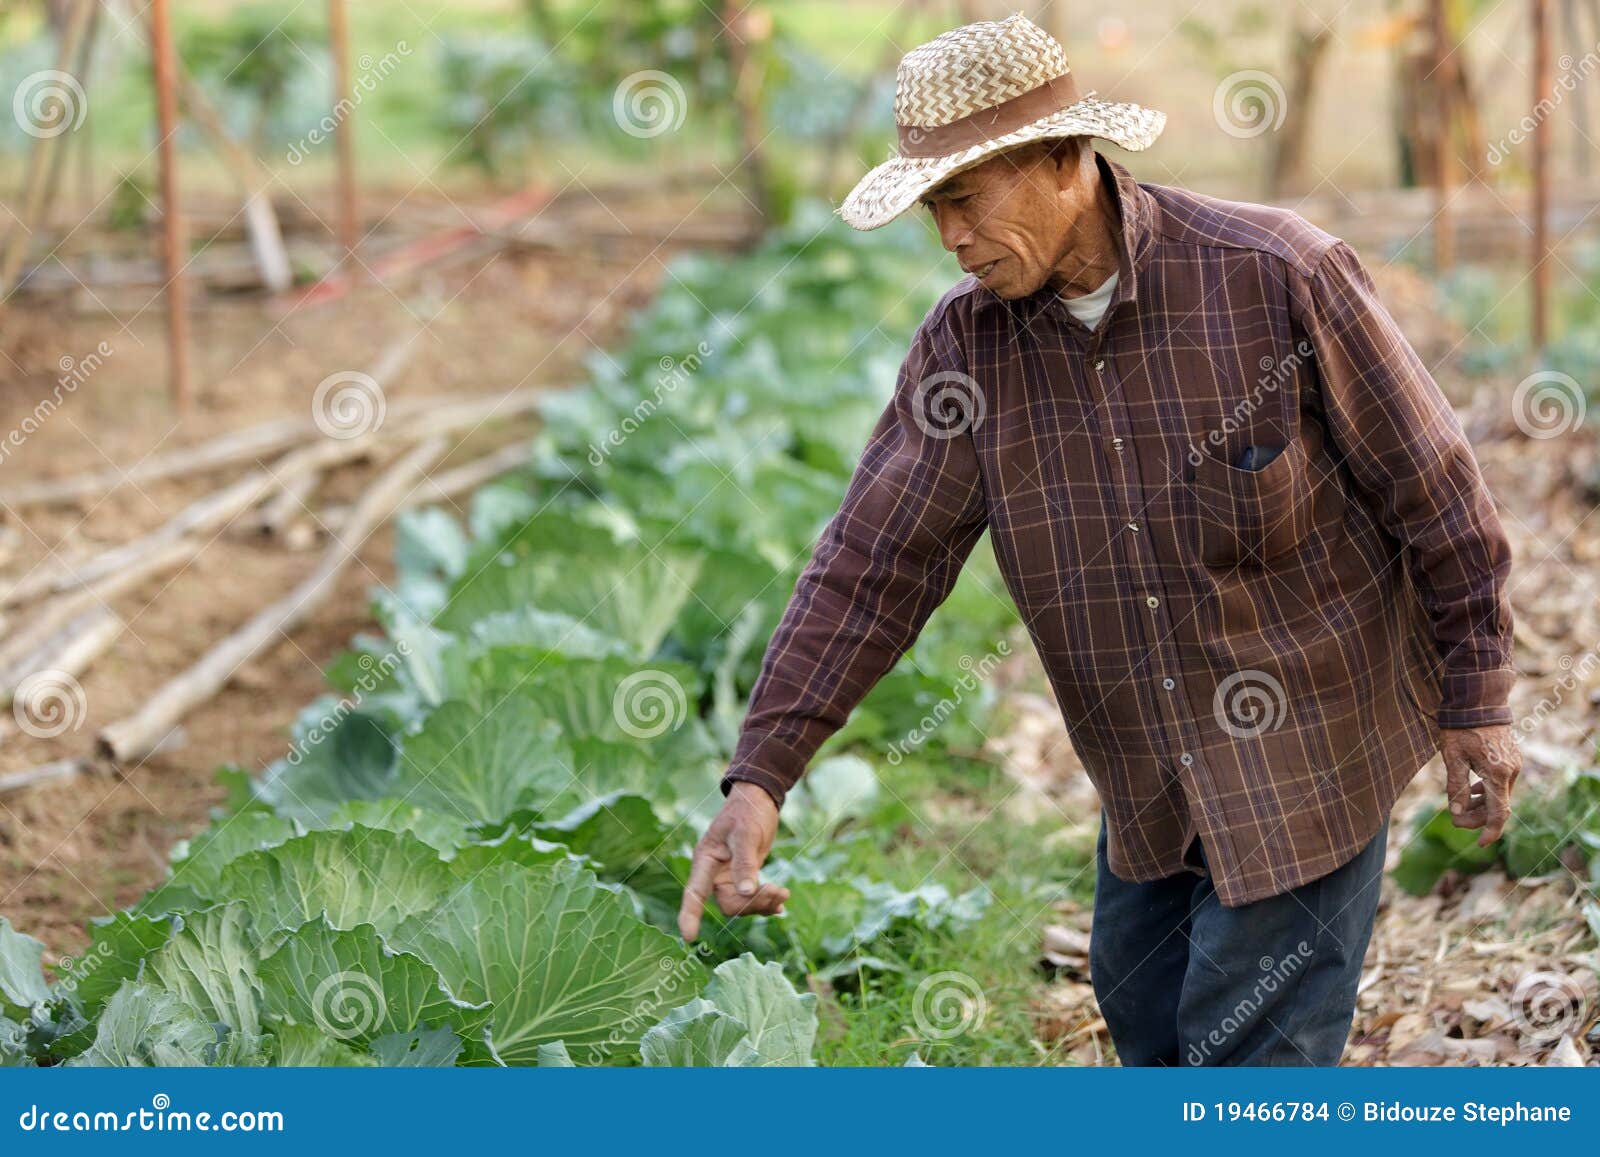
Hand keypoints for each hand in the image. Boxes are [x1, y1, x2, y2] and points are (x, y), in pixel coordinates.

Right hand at [677, 781, 788, 940]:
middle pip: (729, 904)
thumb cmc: (748, 811)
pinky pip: (752, 900)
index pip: (694, 893)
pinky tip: (780, 904)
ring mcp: (728, 878)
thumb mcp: (746, 833)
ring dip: (764, 903)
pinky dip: (766, 903)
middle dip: (753, 903)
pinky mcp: (743, 879)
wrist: (759, 800)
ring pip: (742, 905)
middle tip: (779, 890)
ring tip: (784, 893)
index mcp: (706, 860)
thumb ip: (745, 863)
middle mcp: (714, 873)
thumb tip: (745, 892)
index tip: (688, 937)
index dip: (689, 915)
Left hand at [1440, 724, 1520, 845]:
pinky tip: (1473, 791)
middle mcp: (1511, 771)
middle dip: (1478, 818)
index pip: (1498, 812)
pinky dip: (1488, 792)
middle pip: (1499, 806)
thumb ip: (1456, 785)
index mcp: (1498, 773)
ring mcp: (1514, 765)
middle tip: (1455, 819)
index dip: (1490, 830)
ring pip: (1500, 796)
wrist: (1478, 701)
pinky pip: (1502, 784)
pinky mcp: (1511, 759)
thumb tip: (1457, 812)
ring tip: (1460, 807)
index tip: (1481, 844)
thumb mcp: (1452, 757)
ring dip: (1482, 805)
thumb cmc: (1460, 728)